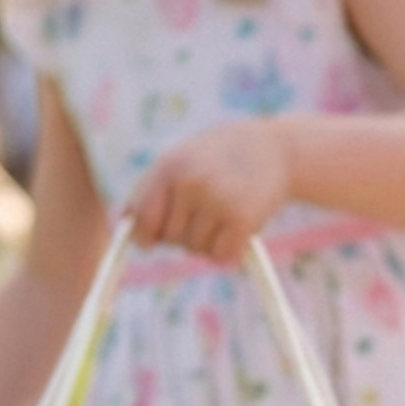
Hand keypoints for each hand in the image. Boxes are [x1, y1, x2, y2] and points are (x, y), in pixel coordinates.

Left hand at [129, 119, 290, 265]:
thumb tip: (125, 223)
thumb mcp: (184, 158)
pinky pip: (222, 256)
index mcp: (170, 166)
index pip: (143, 218)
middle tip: (206, 211)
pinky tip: (240, 228)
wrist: (279, 149)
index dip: (146, 235)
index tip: (151, 242)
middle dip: (184, 233)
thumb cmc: (223, 156)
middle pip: (170, 238)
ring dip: (209, 241)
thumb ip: (154, 188)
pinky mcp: (242, 220)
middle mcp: (191, 183)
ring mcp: (217, 201)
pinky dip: (229, 251)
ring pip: (196, 250)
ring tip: (226, 212)